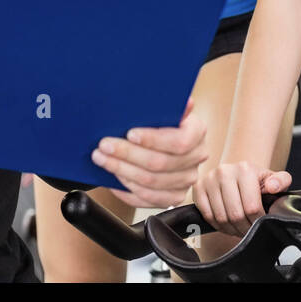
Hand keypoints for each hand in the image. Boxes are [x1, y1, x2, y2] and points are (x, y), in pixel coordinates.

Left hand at [92, 99, 207, 207]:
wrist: (165, 144)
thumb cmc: (162, 123)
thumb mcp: (166, 110)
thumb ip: (170, 107)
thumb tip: (186, 102)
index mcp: (197, 132)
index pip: (178, 141)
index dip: (153, 139)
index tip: (129, 133)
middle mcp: (196, 157)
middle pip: (159, 163)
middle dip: (127, 154)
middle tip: (104, 146)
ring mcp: (187, 180)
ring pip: (150, 182)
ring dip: (122, 171)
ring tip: (103, 160)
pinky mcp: (175, 197)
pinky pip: (148, 199)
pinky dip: (127, 190)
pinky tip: (113, 179)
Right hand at [195, 161, 291, 236]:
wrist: (236, 172)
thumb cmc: (255, 179)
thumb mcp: (273, 178)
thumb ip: (281, 181)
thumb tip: (272, 186)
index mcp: (244, 169)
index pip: (251, 207)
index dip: (256, 222)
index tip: (260, 225)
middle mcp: (224, 171)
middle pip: (235, 214)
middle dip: (244, 228)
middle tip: (249, 231)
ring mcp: (209, 179)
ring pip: (221, 217)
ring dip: (231, 229)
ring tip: (239, 228)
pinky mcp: (198, 188)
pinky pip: (207, 215)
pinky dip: (217, 225)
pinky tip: (227, 223)